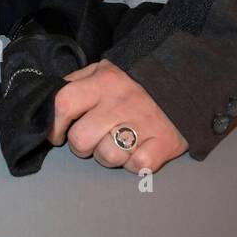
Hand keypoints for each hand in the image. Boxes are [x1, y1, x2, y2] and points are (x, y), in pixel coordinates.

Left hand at [50, 58, 188, 173]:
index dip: (54, 124)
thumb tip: (50, 103)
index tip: (57, 134)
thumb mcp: (105, 69)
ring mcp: (143, 123)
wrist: (187, 80)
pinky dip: (136, 164)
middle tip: (94, 139)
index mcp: (103, 82)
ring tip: (120, 142)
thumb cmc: (137, 80)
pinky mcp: (164, 143)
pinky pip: (137, 166)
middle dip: (82, 146)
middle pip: (81, 140)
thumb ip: (78, 82)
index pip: (64, 103)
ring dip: (109, 156)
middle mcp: (120, 102)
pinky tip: (139, 149)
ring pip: (107, 156)